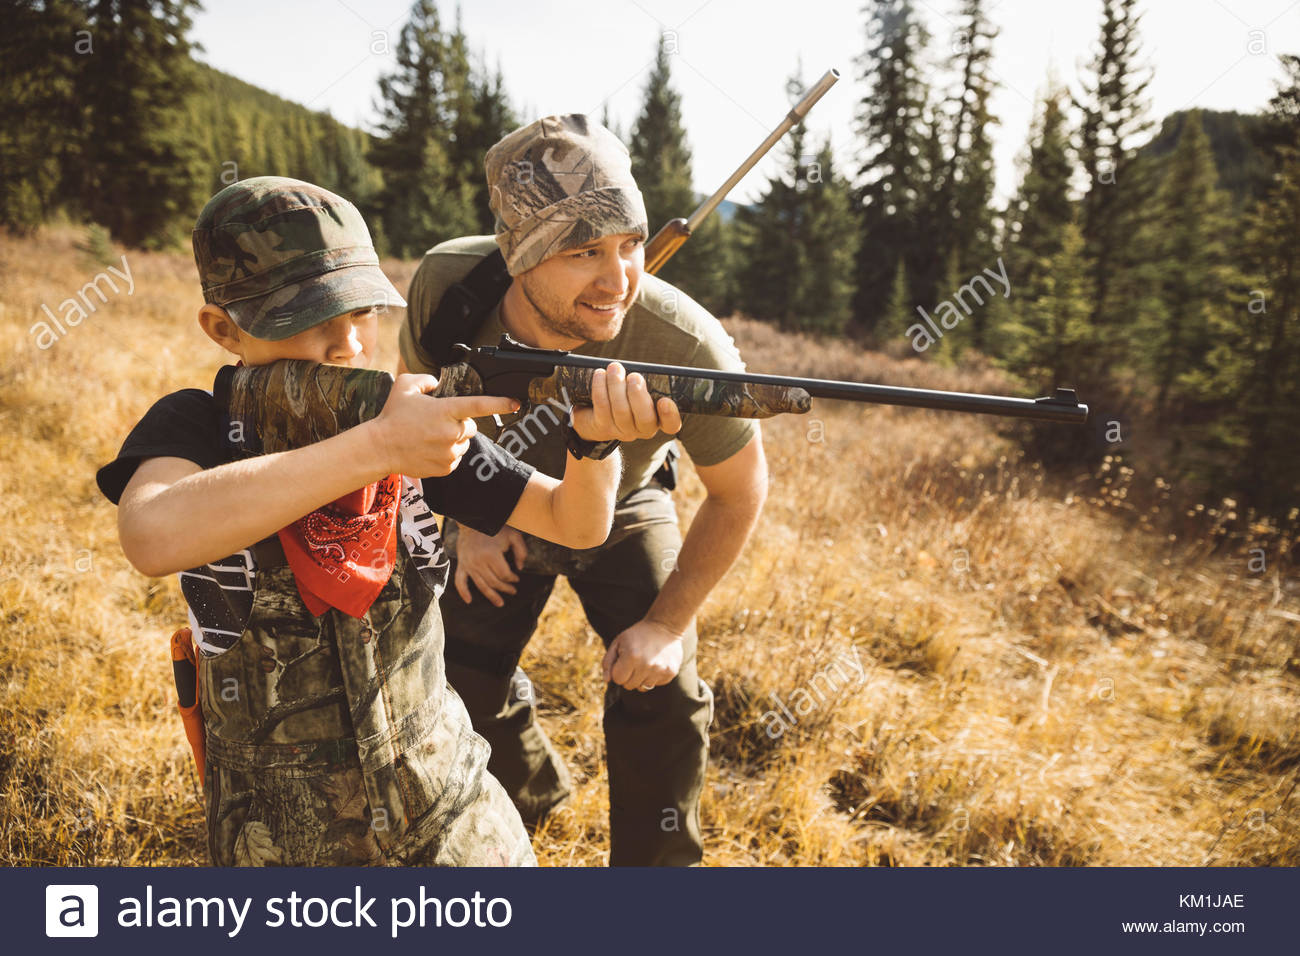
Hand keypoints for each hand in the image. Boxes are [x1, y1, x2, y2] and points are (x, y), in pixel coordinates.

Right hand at [370, 374, 518, 476]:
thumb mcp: (405, 386)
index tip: (515, 402)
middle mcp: (451, 433)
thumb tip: (437, 383)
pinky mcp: (446, 468)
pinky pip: (455, 459)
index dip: (500, 403)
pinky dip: (447, 454)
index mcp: (445, 411)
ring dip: (453, 439)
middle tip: (439, 422)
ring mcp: (449, 453)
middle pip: (471, 427)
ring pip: (463, 443)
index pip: (479, 405)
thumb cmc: (392, 416)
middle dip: (460, 423)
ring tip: (430, 436)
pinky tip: (428, 449)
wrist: (379, 448)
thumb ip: (425, 379)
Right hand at [454, 525, 528, 606]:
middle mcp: (479, 562)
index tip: (517, 579)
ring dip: (491, 595)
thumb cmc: (495, 528)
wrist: (473, 521)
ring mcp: (469, 564)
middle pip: (494, 582)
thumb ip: (521, 551)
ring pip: (481, 585)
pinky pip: (460, 581)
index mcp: (492, 554)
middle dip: (505, 588)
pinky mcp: (462, 565)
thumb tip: (520, 568)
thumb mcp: (513, 536)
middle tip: (513, 591)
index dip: (512, 579)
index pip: (504, 574)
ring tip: (500, 603)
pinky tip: (469, 601)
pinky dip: (463, 592)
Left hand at [571, 363, 682, 442]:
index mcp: (659, 419)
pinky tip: (600, 374)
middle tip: (634, 376)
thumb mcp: (641, 387)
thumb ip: (646, 382)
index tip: (664, 400)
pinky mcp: (603, 427)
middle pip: (645, 418)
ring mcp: (623, 431)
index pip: (671, 424)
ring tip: (615, 368)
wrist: (599, 412)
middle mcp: (643, 429)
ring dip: (616, 385)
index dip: (670, 415)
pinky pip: (602, 406)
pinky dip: (600, 387)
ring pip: (621, 410)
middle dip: (638, 395)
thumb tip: (639, 371)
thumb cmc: (628, 393)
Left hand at [601, 618, 685, 691]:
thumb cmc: (637, 634)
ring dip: (641, 678)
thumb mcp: (618, 642)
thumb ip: (608, 661)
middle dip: (628, 676)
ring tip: (645, 662)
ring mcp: (660, 670)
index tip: (623, 661)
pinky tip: (656, 663)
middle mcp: (646, 665)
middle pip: (629, 686)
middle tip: (634, 662)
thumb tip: (606, 680)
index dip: (618, 671)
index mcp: (631, 656)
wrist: (665, 626)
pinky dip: (653, 677)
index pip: (618, 679)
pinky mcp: (670, 672)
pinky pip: (655, 684)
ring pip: (642, 688)